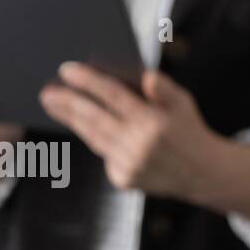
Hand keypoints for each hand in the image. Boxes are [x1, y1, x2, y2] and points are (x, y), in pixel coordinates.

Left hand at [38, 61, 249, 214]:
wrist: (202, 172)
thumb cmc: (189, 131)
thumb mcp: (184, 103)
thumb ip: (164, 88)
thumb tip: (147, 77)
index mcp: (154, 121)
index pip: (113, 96)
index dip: (88, 82)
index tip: (68, 70)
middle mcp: (139, 144)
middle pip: (94, 119)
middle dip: (68, 103)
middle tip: (47, 92)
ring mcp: (129, 164)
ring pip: (93, 137)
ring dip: (71, 120)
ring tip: (55, 106)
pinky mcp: (123, 178)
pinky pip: (104, 154)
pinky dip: (96, 140)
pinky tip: (85, 128)